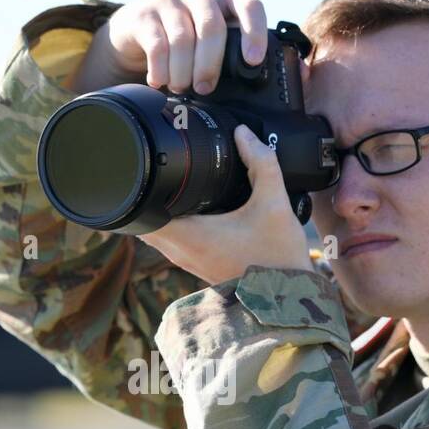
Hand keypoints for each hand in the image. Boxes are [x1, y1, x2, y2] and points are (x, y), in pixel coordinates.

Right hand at [72, 0, 266, 94]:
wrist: (138, 31)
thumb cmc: (187, 40)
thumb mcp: (214, 39)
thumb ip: (233, 49)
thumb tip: (252, 82)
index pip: (249, 5)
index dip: (253, 33)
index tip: (252, 61)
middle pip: (212, 26)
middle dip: (210, 64)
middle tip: (205, 88)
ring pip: (183, 39)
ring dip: (183, 72)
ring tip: (180, 87)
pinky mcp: (144, 13)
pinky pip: (158, 46)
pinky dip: (161, 70)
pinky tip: (160, 80)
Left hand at [139, 125, 311, 284]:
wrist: (288, 295)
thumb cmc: (279, 256)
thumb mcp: (274, 203)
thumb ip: (261, 163)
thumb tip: (244, 133)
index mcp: (192, 237)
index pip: (143, 213)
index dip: (140, 189)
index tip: (146, 169)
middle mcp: (182, 252)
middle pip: (144, 222)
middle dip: (147, 197)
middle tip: (158, 171)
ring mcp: (188, 262)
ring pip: (156, 234)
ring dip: (157, 212)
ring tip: (169, 187)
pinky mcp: (197, 266)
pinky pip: (171, 242)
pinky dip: (171, 225)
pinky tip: (189, 209)